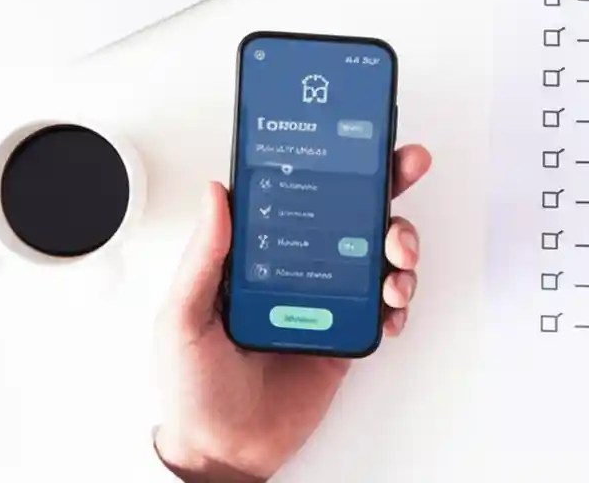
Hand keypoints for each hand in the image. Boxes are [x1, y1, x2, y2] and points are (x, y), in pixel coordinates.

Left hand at [153, 145, 432, 482]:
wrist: (223, 450)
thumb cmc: (192, 386)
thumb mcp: (182, 316)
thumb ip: (204, 257)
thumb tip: (216, 194)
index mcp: (258, 253)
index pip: (301, 193)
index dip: (333, 163)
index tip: (358, 137)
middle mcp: (298, 268)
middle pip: (351, 213)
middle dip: (386, 185)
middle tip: (406, 169)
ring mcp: (326, 301)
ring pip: (378, 255)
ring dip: (400, 245)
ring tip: (398, 259)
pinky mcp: (347, 336)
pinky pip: (384, 308)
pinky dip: (399, 301)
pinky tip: (394, 303)